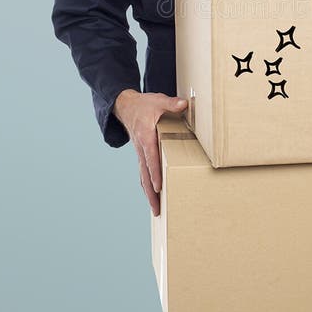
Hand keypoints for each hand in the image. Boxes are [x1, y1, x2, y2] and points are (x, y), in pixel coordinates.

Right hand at [113, 89, 186, 215]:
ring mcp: (140, 153)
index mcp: (146, 136)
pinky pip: (144, 172)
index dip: (154, 172)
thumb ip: (172, 103)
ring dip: (148, 194)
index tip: (158, 186)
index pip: (151, 157)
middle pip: (145, 174)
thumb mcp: (158, 100)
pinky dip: (147, 186)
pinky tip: (153, 196)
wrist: (126, 106)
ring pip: (143, 176)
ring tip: (156, 210)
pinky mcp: (141, 155)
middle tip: (157, 209)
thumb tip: (184, 104)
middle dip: (150, 193)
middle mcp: (141, 148)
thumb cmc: (144, 104)